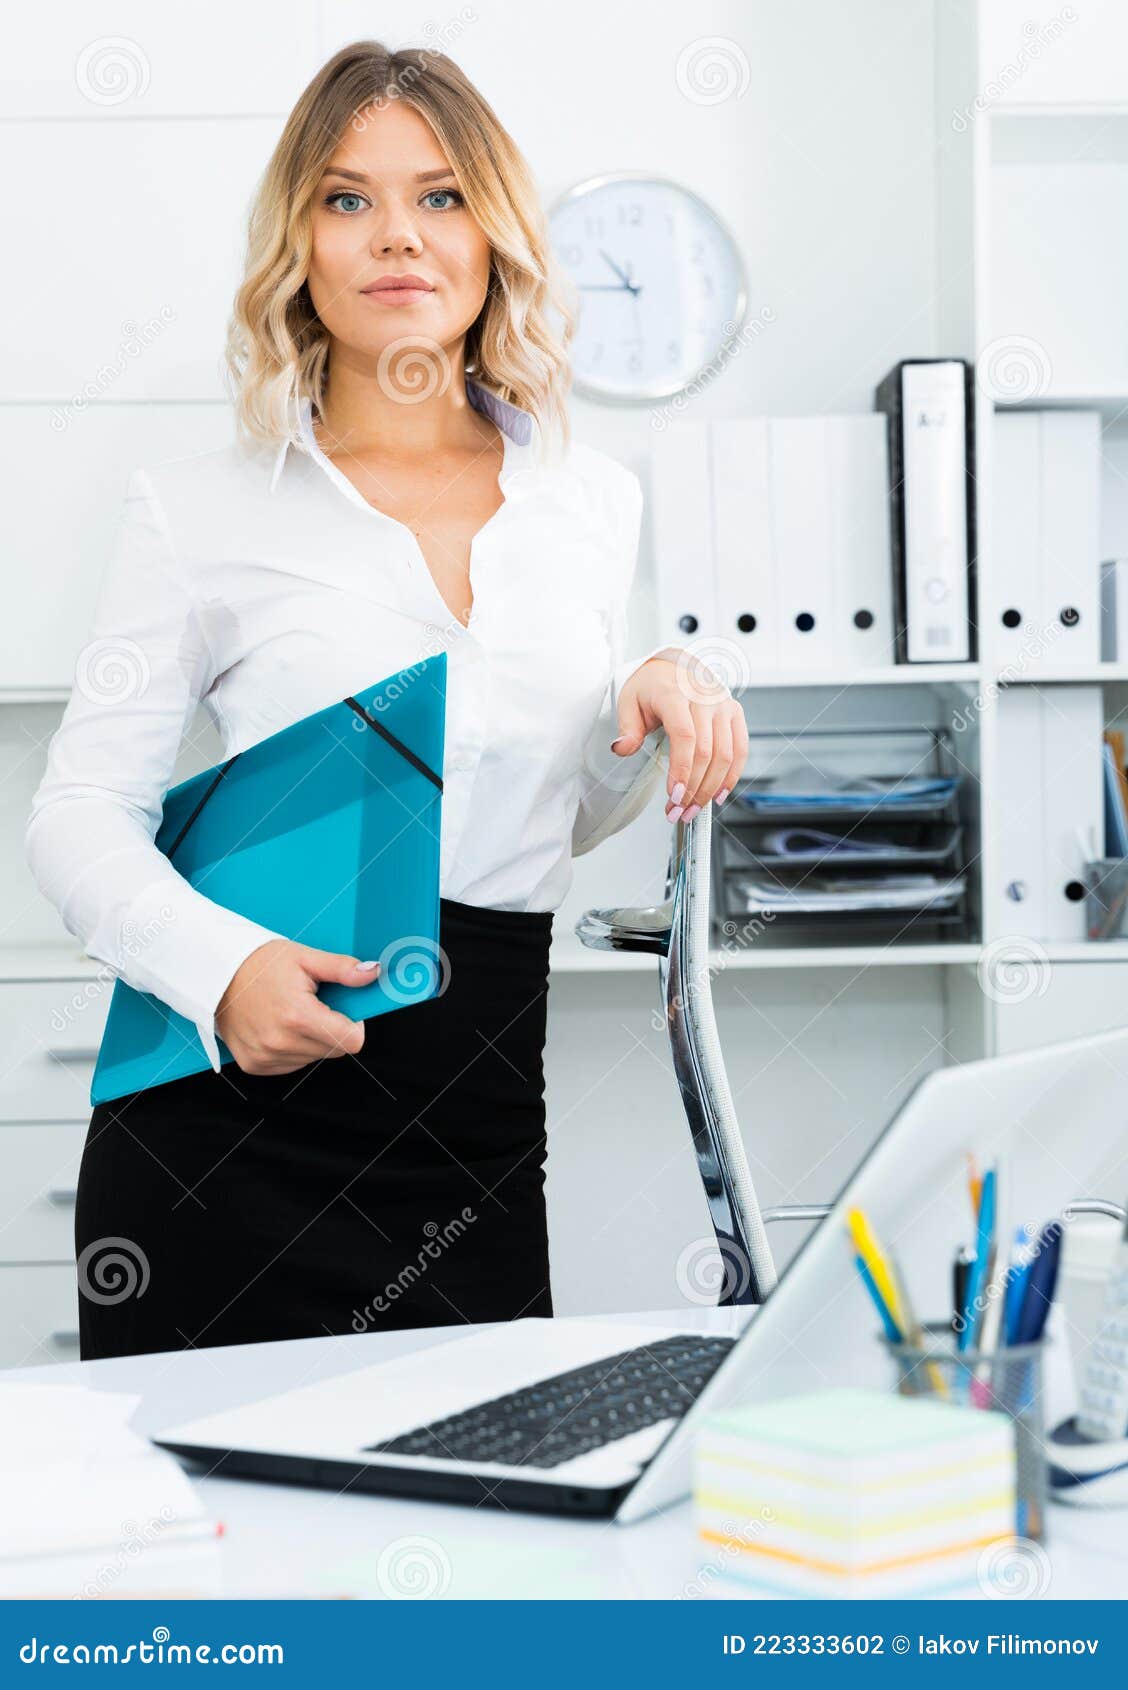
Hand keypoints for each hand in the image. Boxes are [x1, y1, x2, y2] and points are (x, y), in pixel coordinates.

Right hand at [216, 939, 377, 1075]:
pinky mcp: (254, 1065)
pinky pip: (291, 1063)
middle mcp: (281, 1042)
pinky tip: (277, 1025)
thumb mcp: (304, 958)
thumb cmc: (258, 963)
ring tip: (290, 1012)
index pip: (351, 1041)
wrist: (214, 973)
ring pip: (313, 1057)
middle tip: (312, 1003)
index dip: (354, 1024)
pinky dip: (291, 1048)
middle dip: (331, 1028)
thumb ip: (342, 969)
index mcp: (298, 1016)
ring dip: (311, 1039)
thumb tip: (373, 973)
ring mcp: (266, 1057)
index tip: (342, 1008)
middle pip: (335, 1050)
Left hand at [611, 650, 747, 822]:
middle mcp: (704, 697)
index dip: (682, 769)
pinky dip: (731, 775)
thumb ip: (627, 728)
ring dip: (711, 788)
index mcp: (675, 693)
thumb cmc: (651, 686)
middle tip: (678, 811)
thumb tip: (622, 748)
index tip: (673, 795)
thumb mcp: (629, 702)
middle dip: (693, 788)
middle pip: (706, 751)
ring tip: (694, 809)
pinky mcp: (735, 713)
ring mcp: (723, 705)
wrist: (673, 666)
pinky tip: (718, 794)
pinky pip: (740, 749)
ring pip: (725, 754)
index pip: (684, 736)